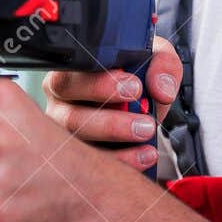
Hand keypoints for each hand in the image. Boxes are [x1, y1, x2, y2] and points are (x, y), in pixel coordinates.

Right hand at [42, 38, 182, 171]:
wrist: (142, 101)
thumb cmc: (136, 74)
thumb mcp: (154, 57)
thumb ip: (161, 64)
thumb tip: (160, 88)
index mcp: (70, 73)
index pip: (70, 78)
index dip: (99, 85)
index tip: (135, 88)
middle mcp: (60, 103)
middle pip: (71, 117)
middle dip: (110, 122)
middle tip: (145, 122)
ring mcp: (66, 133)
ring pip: (81, 145)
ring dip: (118, 145)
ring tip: (147, 135)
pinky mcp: (80, 156)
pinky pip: (93, 165)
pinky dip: (123, 160)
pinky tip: (145, 154)